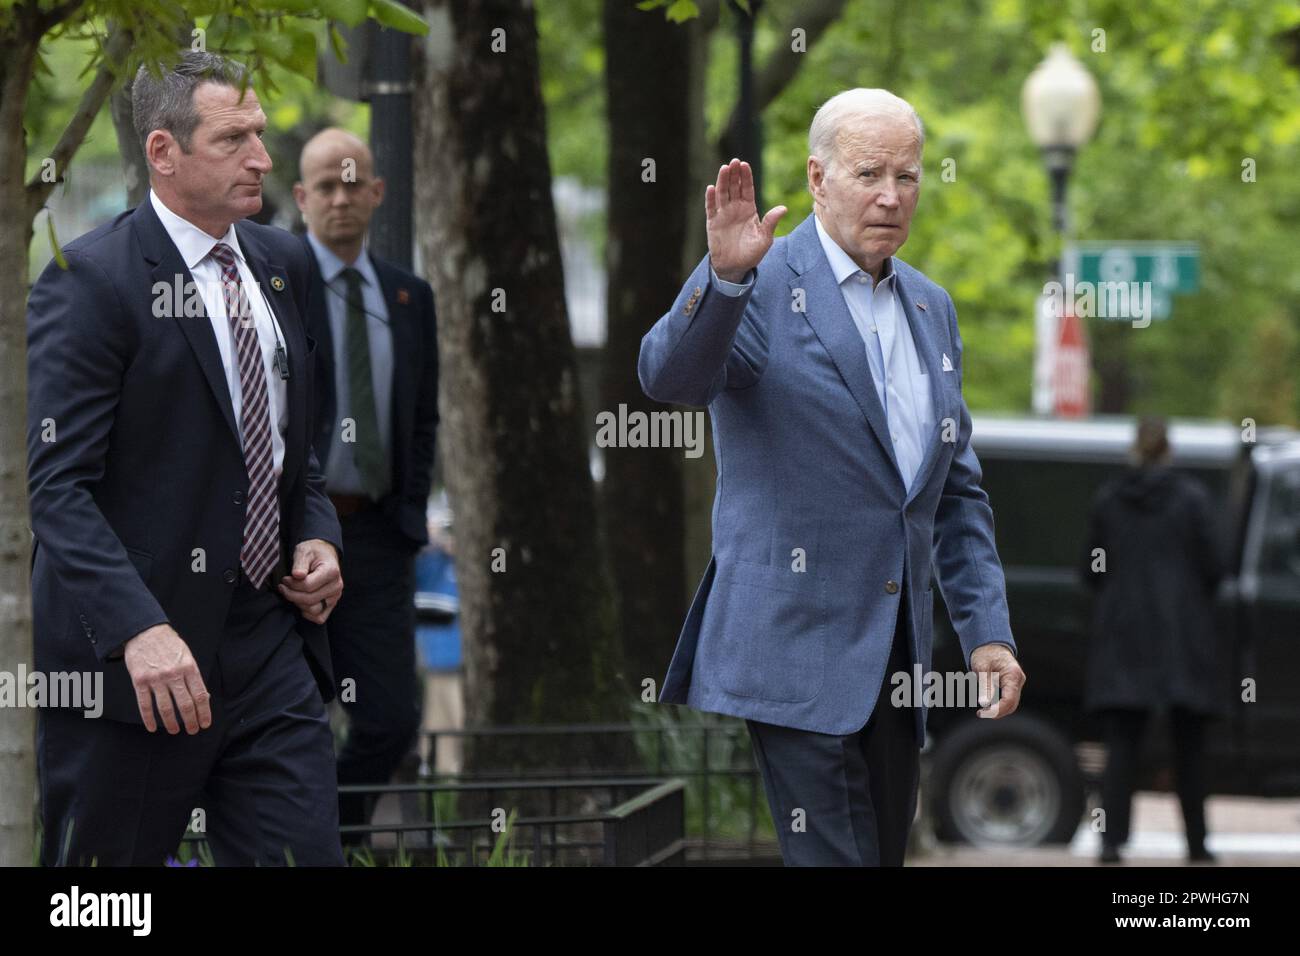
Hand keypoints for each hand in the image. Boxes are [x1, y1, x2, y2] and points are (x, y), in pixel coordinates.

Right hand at [123, 624, 211, 733]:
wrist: (145, 632)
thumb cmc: (169, 645)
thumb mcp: (187, 656)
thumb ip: (194, 676)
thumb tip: (203, 698)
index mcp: (189, 668)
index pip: (200, 695)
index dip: (204, 712)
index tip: (205, 723)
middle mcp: (174, 675)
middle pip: (185, 704)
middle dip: (191, 721)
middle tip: (193, 730)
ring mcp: (156, 679)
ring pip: (165, 708)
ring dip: (171, 723)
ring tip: (175, 730)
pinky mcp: (140, 681)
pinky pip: (145, 705)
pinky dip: (149, 719)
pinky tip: (153, 727)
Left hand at [278, 538, 342, 624]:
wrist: (323, 554)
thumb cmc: (313, 552)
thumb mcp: (304, 551)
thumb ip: (300, 563)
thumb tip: (297, 576)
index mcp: (331, 571)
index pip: (308, 586)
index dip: (292, 585)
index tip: (284, 579)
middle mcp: (336, 586)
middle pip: (310, 600)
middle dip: (292, 594)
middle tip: (283, 587)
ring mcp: (335, 596)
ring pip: (314, 610)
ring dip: (298, 603)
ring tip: (292, 593)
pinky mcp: (332, 603)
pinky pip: (320, 617)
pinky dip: (308, 614)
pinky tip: (300, 603)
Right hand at [706, 158, 786, 282]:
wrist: (735, 267)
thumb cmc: (751, 253)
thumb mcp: (764, 238)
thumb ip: (771, 222)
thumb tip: (784, 208)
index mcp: (749, 209)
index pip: (747, 189)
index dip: (746, 177)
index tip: (744, 164)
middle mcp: (735, 208)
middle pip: (734, 187)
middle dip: (734, 174)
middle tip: (734, 161)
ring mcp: (723, 214)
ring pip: (722, 194)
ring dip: (722, 181)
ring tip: (724, 169)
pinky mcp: (712, 223)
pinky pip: (711, 208)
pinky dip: (710, 198)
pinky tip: (711, 188)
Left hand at [969, 644, 1025, 718]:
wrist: (989, 644)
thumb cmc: (985, 653)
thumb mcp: (981, 668)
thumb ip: (985, 686)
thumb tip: (985, 703)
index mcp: (1013, 675)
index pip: (1009, 700)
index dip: (997, 710)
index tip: (982, 713)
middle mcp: (1018, 680)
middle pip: (1012, 704)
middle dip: (997, 712)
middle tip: (980, 713)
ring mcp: (1016, 682)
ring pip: (1010, 703)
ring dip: (998, 709)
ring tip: (983, 710)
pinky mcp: (1012, 684)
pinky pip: (1007, 698)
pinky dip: (998, 703)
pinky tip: (987, 704)